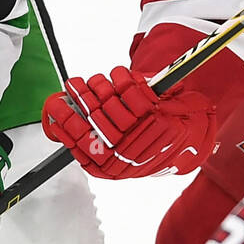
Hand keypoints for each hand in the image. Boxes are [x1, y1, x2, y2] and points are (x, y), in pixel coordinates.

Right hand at [41, 67, 215, 179]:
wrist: (188, 137)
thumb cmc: (147, 140)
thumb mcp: (114, 149)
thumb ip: (88, 135)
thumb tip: (55, 120)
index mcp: (106, 167)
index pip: (75, 142)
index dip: (61, 119)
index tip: (56, 102)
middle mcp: (121, 155)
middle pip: (88, 114)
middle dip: (80, 95)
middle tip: (75, 85)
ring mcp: (139, 135)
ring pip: (105, 97)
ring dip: (101, 84)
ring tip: (105, 83)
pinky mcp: (156, 116)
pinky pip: (126, 87)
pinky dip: (122, 77)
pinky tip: (122, 79)